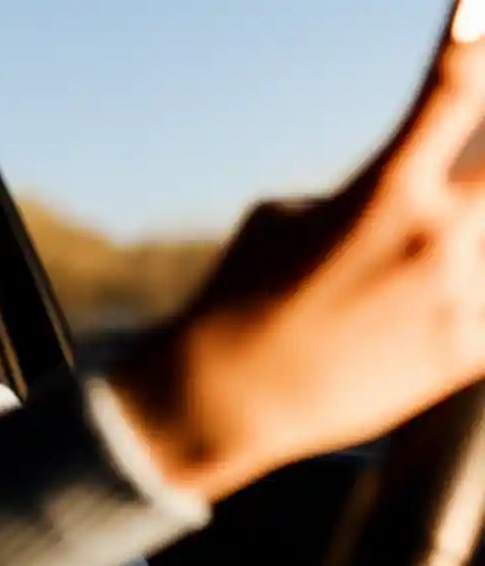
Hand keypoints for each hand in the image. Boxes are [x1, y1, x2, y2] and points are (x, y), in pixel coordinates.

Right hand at [111, 1, 484, 499]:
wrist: (229, 401)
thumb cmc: (241, 298)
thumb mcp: (284, 218)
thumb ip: (362, 192)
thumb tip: (407, 193)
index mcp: (385, 190)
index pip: (455, 89)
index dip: (473, 40)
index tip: (479, 7)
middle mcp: (437, 237)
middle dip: (484, 162)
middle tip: (453, 185)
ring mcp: (462, 298)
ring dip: (462, 238)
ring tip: (385, 273)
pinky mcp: (470, 353)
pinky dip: (459, 295)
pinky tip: (397, 316)